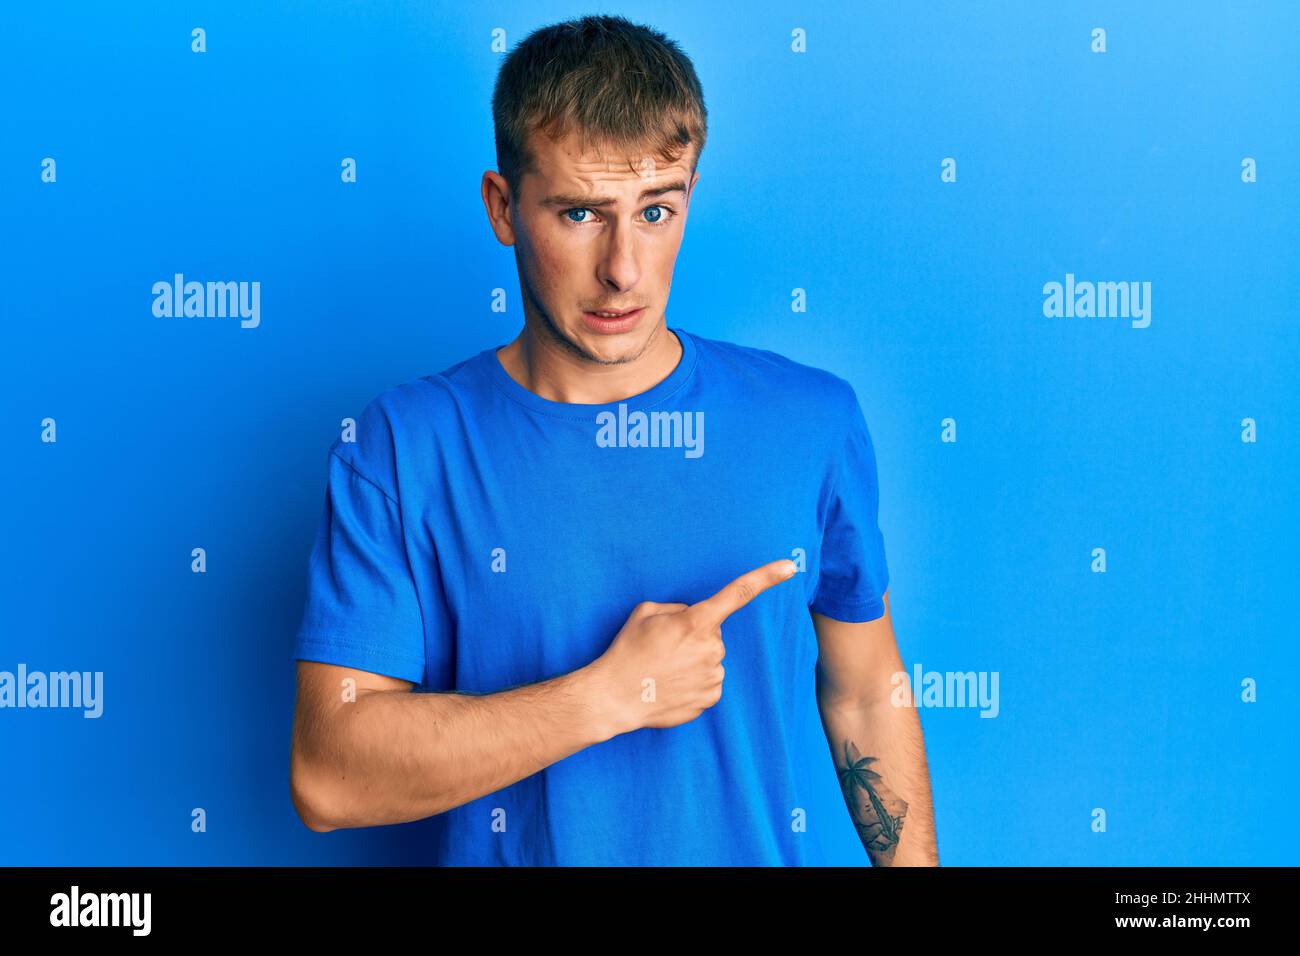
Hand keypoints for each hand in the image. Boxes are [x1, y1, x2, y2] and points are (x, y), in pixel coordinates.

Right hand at [592, 558, 798, 732]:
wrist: (614, 697)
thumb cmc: (627, 650)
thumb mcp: (645, 612)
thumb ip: (678, 609)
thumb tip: (692, 618)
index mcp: (696, 621)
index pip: (739, 593)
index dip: (766, 577)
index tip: (790, 566)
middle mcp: (711, 648)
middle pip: (713, 635)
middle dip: (694, 637)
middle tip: (664, 649)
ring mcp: (713, 675)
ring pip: (712, 660)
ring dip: (693, 661)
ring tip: (663, 670)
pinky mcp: (710, 698)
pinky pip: (709, 682)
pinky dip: (693, 682)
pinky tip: (671, 685)